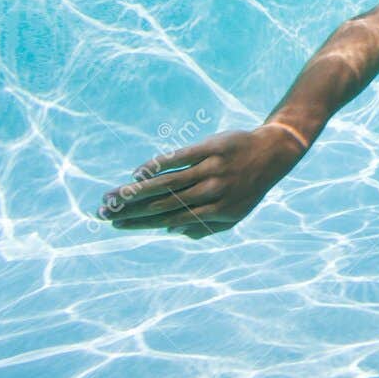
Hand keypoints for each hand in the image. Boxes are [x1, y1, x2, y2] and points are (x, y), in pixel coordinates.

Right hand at [97, 124, 306, 237]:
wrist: (273, 152)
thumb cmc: (249, 187)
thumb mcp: (234, 214)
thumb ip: (205, 226)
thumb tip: (171, 229)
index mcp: (217, 212)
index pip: (171, 220)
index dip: (142, 223)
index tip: (116, 225)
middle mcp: (213, 193)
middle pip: (165, 203)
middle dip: (132, 209)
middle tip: (105, 212)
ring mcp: (212, 170)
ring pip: (169, 183)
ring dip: (138, 190)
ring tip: (115, 195)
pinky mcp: (211, 148)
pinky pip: (180, 158)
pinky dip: (158, 165)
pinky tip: (139, 172)